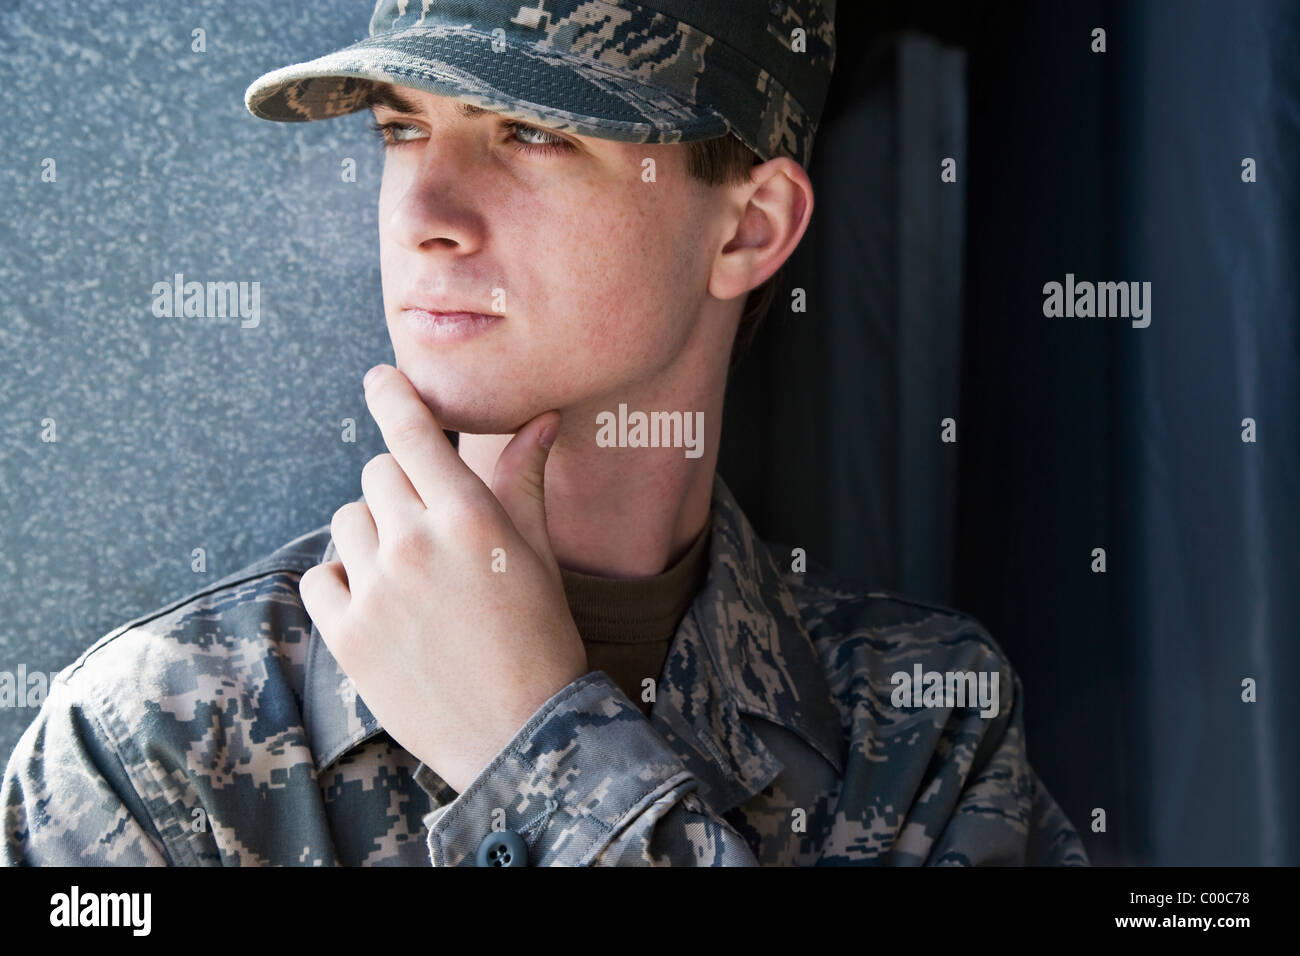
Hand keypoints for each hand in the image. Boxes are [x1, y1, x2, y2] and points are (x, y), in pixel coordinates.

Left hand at [298, 364, 587, 794]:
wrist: (518, 735)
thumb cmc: (540, 639)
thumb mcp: (538, 555)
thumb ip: (524, 480)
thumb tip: (541, 417)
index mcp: (469, 517)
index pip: (412, 430)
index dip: (391, 394)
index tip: (379, 378)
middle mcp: (415, 543)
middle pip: (377, 473)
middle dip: (399, 488)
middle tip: (429, 530)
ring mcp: (375, 590)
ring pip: (347, 521)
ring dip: (372, 535)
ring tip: (410, 577)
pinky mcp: (345, 634)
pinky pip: (321, 575)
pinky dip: (344, 582)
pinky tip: (381, 607)